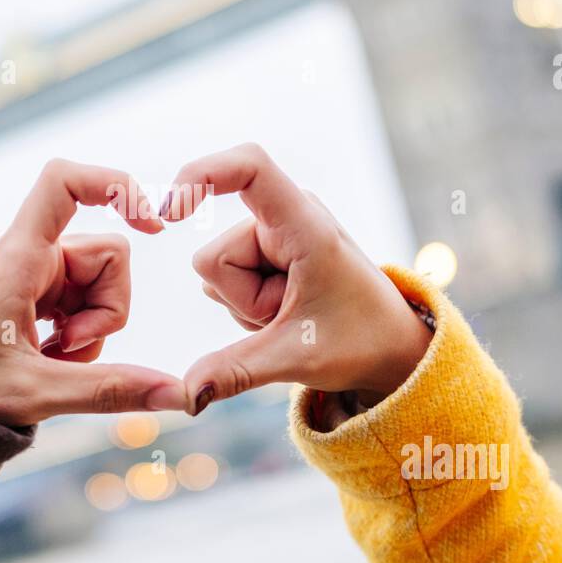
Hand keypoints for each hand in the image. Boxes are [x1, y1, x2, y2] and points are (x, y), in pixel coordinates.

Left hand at [0, 159, 187, 426]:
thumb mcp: (33, 393)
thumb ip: (109, 391)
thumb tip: (178, 395)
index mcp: (17, 258)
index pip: (63, 182)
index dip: (115, 184)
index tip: (152, 221)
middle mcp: (25, 256)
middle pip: (107, 255)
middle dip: (106, 311)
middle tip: (67, 352)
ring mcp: (29, 277)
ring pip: (97, 286)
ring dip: (90, 330)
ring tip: (49, 363)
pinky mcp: (28, 298)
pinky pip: (78, 305)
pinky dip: (75, 336)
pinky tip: (44, 362)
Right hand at [160, 144, 431, 417]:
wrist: (390, 345)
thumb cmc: (360, 341)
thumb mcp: (297, 358)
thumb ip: (235, 370)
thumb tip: (184, 395)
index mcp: (304, 225)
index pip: (249, 167)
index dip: (202, 174)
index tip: (171, 212)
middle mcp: (285, 216)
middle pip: (213, 257)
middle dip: (239, 300)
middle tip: (289, 314)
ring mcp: (273, 232)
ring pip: (215, 273)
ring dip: (245, 305)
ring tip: (292, 312)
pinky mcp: (265, 248)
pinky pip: (224, 279)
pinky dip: (247, 305)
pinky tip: (284, 311)